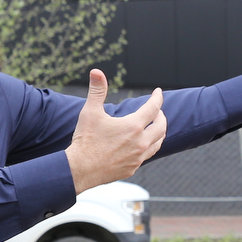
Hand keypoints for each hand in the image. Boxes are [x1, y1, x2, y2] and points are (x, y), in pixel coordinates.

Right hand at [64, 69, 166, 193]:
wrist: (80, 170)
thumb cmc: (85, 140)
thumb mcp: (90, 112)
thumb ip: (97, 91)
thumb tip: (96, 71)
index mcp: (133, 126)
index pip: (153, 108)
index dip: (157, 97)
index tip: (158, 92)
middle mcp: (140, 142)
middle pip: (161, 127)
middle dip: (161, 116)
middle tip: (158, 111)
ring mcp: (138, 157)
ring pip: (158, 143)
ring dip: (159, 132)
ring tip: (155, 127)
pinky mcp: (132, 168)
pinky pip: (147, 155)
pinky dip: (149, 146)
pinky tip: (143, 144)